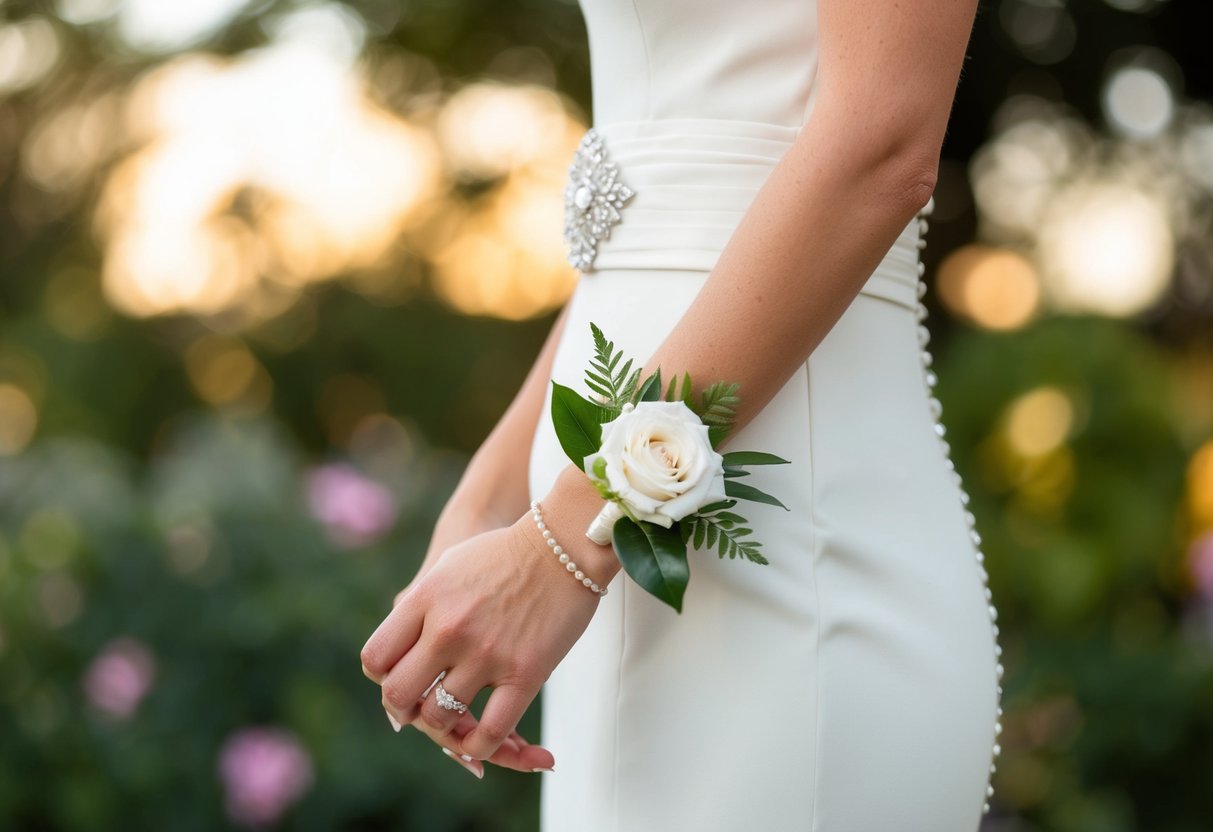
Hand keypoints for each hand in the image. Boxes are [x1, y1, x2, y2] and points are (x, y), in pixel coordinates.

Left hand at [361, 509, 608, 772]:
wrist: (563, 544)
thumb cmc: (504, 555)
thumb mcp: (448, 568)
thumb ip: (417, 609)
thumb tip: (393, 653)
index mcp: (425, 599)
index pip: (376, 658)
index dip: (382, 677)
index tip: (400, 679)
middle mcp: (448, 628)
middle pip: (399, 695)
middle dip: (405, 709)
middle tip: (420, 707)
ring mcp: (486, 652)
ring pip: (440, 717)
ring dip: (444, 725)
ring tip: (456, 716)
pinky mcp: (525, 672)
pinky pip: (491, 731)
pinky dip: (480, 746)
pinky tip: (482, 742)